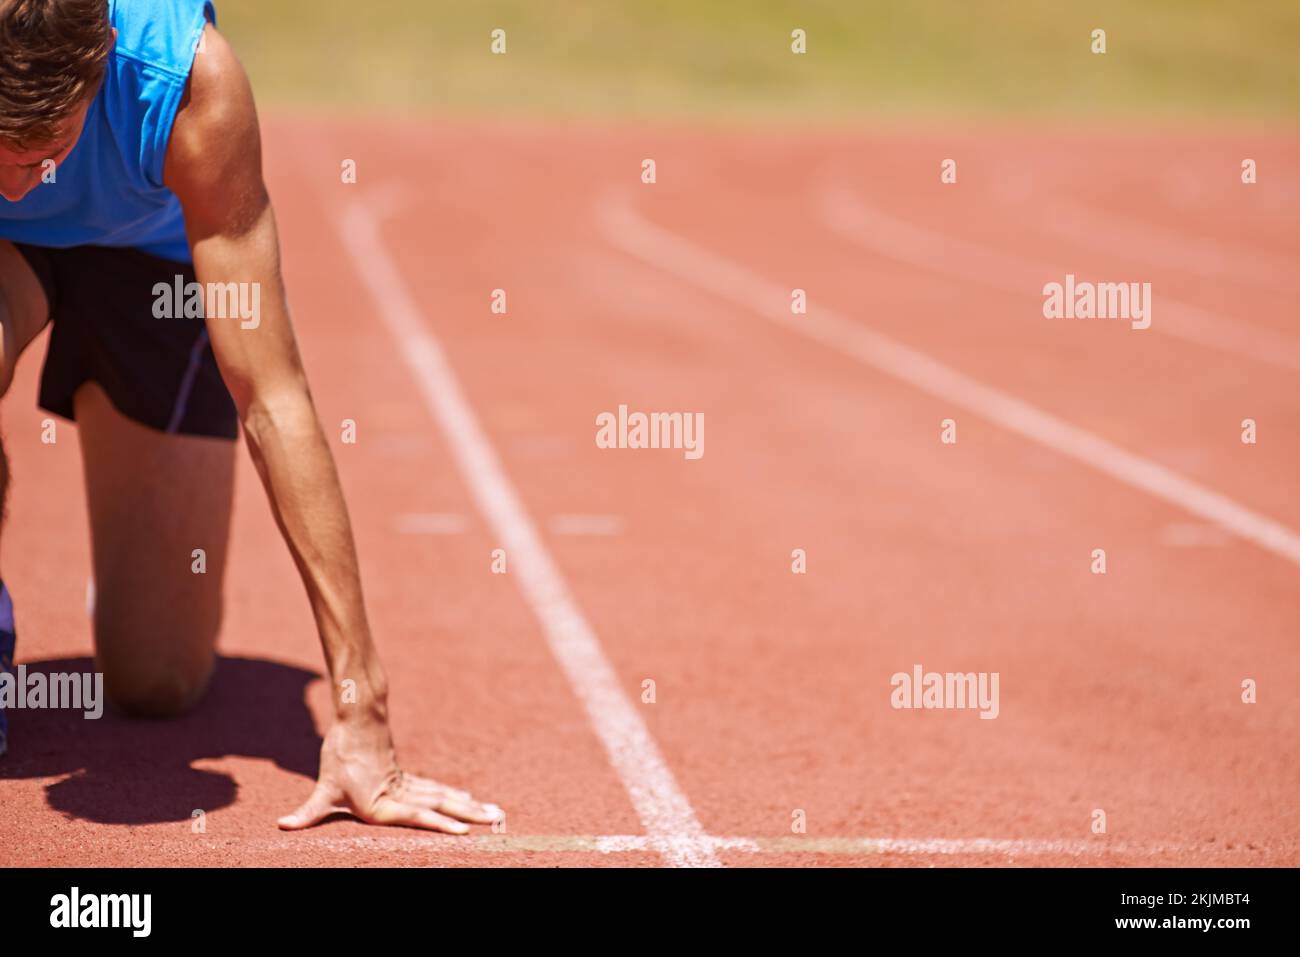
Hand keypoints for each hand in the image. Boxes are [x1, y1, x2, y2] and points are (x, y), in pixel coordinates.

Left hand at [278, 717, 501, 833]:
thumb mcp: (324, 787)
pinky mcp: (406, 775)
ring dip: (466, 804)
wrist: (357, 717)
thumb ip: (308, 812)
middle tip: (495, 819)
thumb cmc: (340, 753)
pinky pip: (434, 787)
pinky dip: (451, 794)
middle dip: (468, 814)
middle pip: (439, 804)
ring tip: (492, 811)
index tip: (463, 831)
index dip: (440, 824)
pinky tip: (465, 798)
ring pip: (442, 795)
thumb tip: (282, 826)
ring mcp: (406, 782)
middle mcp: (399, 793)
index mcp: (382, 803)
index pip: (416, 816)